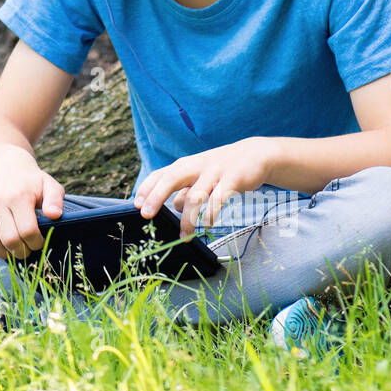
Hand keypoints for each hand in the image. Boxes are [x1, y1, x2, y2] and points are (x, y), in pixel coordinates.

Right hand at [0, 147, 64, 260]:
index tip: (40, 241)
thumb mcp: (49, 185)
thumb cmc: (31, 181)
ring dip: (5, 253)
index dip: (37, 242)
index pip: (27, 230)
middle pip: (9, 240)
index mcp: (19, 196)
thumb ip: (55, 200)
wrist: (5, 166)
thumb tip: (54, 215)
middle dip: (22, 251)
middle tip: (28, 249)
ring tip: (14, 250)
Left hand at [132, 137, 274, 239]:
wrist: (255, 154)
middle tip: (146, 215)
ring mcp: (214, 172)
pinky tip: (208, 224)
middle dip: (156, 197)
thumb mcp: (200, 176)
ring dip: (188, 218)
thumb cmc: (221, 168)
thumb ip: (186, 190)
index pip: (160, 174)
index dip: (147, 189)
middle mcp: (196, 166)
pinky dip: (212, 212)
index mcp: (185, 165)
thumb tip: (174, 208)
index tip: (136, 205)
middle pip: (171, 179)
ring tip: (184, 236)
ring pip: (195, 195)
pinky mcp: (233, 179)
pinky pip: (219, 198)